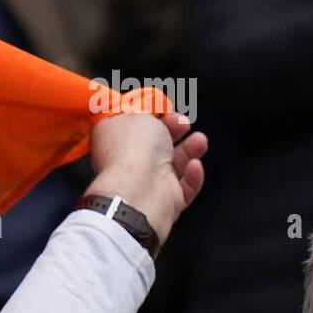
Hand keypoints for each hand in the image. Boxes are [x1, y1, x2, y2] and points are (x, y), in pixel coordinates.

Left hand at [85, 111, 206, 244]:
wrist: (139, 191)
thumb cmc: (134, 149)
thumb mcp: (137, 114)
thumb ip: (143, 111)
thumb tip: (144, 111)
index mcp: (112, 143)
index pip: (130, 129)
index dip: (149, 117)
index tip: (164, 109)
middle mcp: (128, 165)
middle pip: (155, 146)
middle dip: (173, 131)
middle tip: (183, 122)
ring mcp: (148, 185)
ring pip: (174, 166)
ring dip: (189, 150)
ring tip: (200, 140)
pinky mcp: (166, 203)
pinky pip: (185, 188)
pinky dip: (193, 176)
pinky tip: (195, 165)